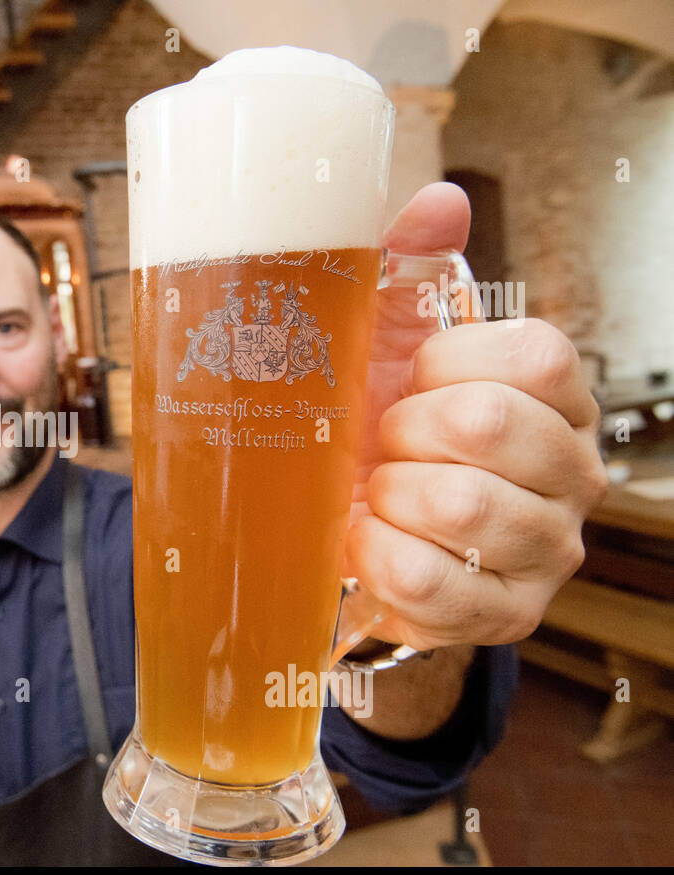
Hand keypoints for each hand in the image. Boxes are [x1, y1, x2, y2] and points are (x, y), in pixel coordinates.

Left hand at [345, 182, 608, 652]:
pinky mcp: (506, 615)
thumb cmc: (377, 427)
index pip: (529, 355)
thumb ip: (408, 265)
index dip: (443, 364)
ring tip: (378, 494)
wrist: (358, 530)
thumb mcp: (384, 339)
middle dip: (405, 430)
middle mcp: (573, 471)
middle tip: (385, 444)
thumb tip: (438, 202)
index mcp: (555, 393)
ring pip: (459, 505)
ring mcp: (548, 549)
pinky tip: (369, 541)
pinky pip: (429, 580)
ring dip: (388, 494)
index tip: (412, 379)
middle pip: (486, 425)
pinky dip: (376, 555)